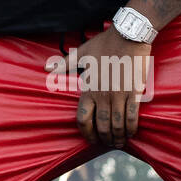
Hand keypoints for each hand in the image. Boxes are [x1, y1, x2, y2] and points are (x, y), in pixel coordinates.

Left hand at [70, 28, 152, 148]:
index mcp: (88, 88)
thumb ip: (64, 64)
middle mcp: (103, 95)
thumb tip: (46, 69)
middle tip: (107, 144)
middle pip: (102, 126)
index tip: (90, 138)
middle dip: (104, 139)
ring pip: (117, 126)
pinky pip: (132, 117)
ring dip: (118, 137)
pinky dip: (131, 129)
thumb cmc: (104, 44)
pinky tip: (131, 133)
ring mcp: (119, 95)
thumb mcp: (81, 54)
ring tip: (119, 142)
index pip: (83, 119)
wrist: (128, 36)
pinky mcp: (134, 93)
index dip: (86, 133)